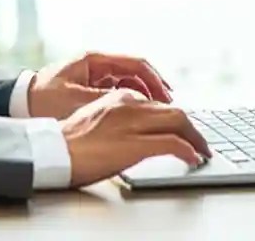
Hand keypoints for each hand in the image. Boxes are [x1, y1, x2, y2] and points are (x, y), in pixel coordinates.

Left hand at [28, 51, 174, 119]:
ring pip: (128, 83)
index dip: (156, 79)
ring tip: (155, 114)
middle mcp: (96, 64)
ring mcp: (94, 75)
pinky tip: (136, 116)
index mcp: (94, 59)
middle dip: (153, 89)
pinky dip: (129, 101)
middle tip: (167, 107)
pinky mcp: (89, 87)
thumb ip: (107, 99)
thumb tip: (136, 104)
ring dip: (143, 96)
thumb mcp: (77, 100)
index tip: (167, 96)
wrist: (17, 103)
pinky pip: (117, 91)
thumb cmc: (42, 100)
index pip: (136, 64)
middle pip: (135, 72)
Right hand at [59, 88, 211, 186]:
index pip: (158, 104)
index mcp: (119, 96)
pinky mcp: (135, 144)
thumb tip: (136, 133)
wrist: (52, 151)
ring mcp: (133, 123)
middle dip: (192, 128)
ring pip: (178, 122)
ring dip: (195, 138)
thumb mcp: (97, 119)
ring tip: (202, 151)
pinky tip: (193, 158)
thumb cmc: (69, 142)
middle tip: (200, 142)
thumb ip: (118, 119)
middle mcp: (130, 104)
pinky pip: (173, 144)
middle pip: (174, 111)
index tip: (183, 130)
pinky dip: (188, 150)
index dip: (175, 119)